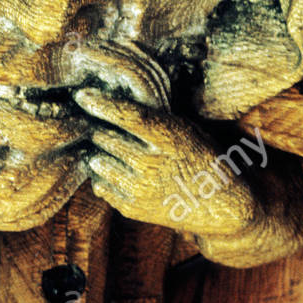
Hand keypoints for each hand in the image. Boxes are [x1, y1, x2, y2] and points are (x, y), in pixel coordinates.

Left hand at [76, 89, 302, 266]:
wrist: (221, 206)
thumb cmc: (203, 159)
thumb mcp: (187, 130)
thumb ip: (155, 119)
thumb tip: (113, 101)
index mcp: (169, 139)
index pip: (128, 116)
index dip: (101, 104)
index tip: (82, 94)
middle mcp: (152, 164)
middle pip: (104, 138)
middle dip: (102, 131)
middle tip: (110, 130)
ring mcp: (140, 189)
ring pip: (97, 161)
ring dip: (101, 154)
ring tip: (118, 153)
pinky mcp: (132, 209)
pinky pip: (99, 185)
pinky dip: (104, 177)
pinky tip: (122, 173)